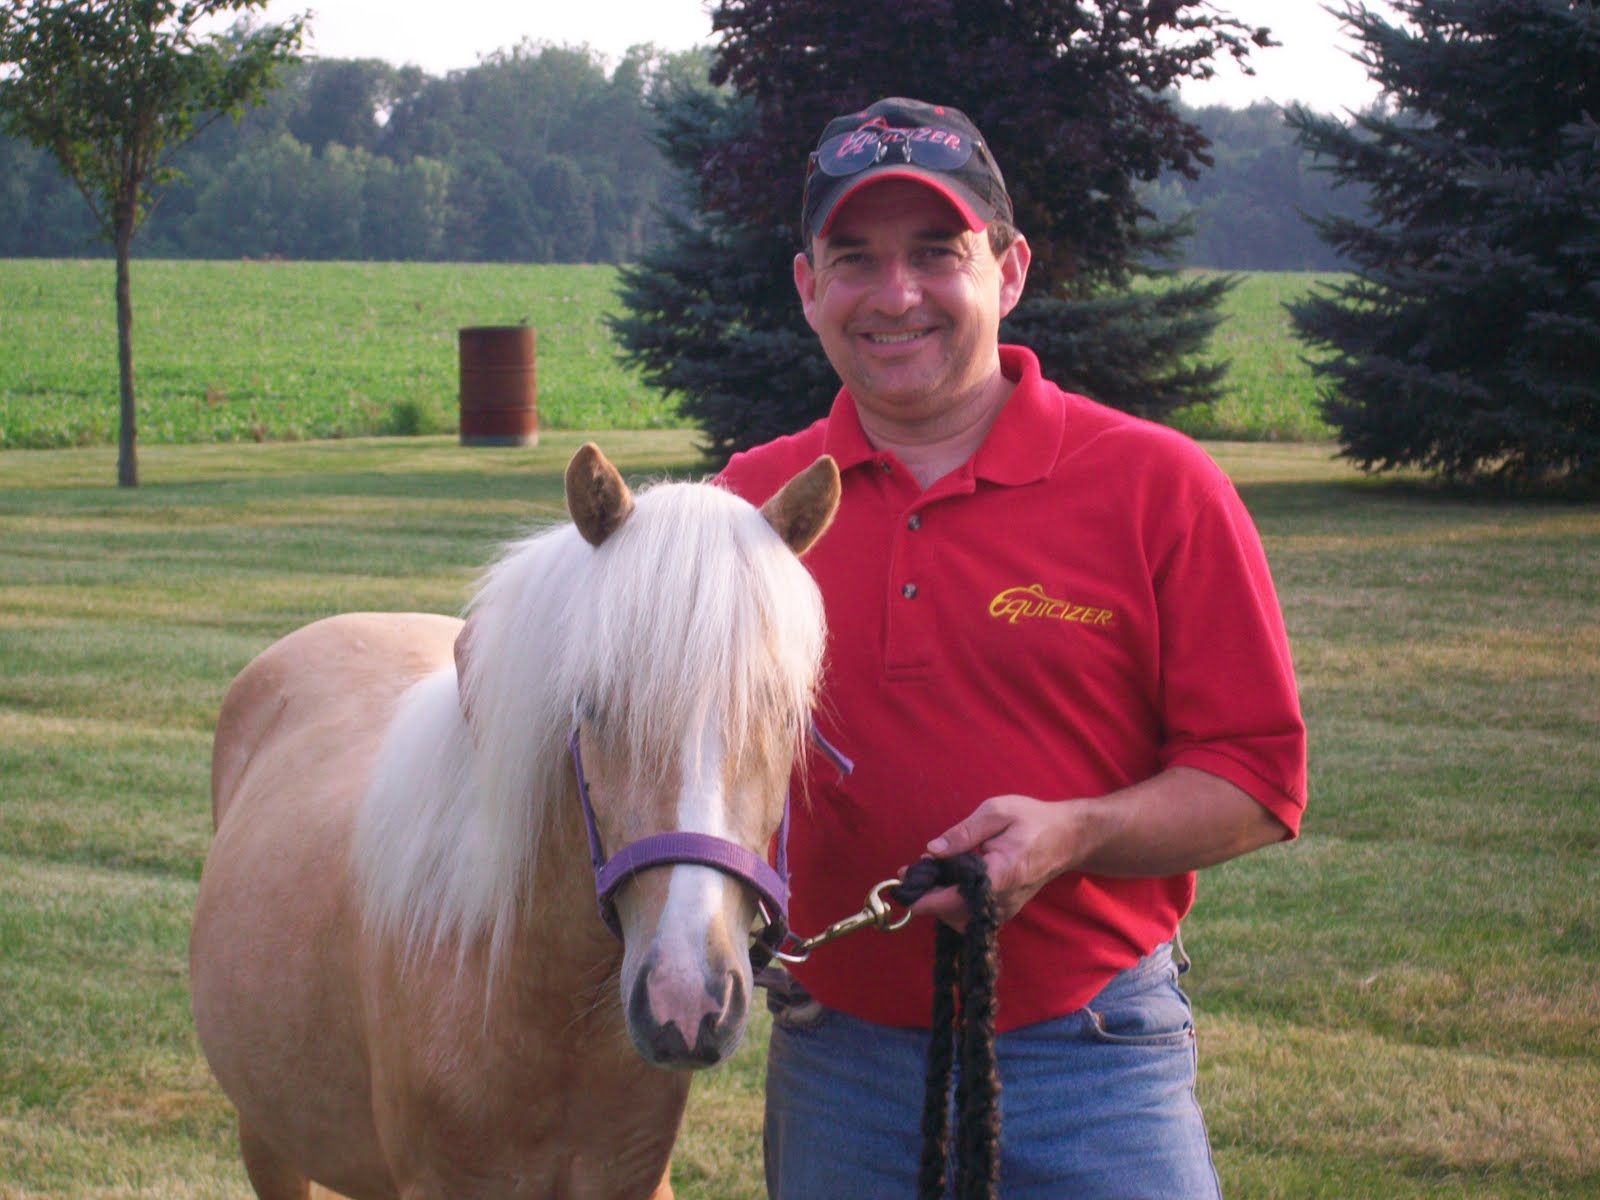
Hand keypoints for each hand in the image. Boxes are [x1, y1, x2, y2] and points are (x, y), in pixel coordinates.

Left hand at [906, 794, 1078, 930]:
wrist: (1068, 837)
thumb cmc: (1032, 820)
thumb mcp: (996, 812)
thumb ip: (963, 832)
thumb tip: (932, 851)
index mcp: (999, 876)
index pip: (953, 900)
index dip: (924, 897)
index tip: (904, 885)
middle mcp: (1001, 901)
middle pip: (951, 914)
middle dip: (928, 896)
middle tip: (916, 870)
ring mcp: (1004, 910)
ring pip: (959, 920)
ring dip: (940, 901)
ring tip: (933, 873)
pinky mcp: (1004, 911)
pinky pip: (971, 916)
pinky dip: (954, 903)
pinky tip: (951, 880)